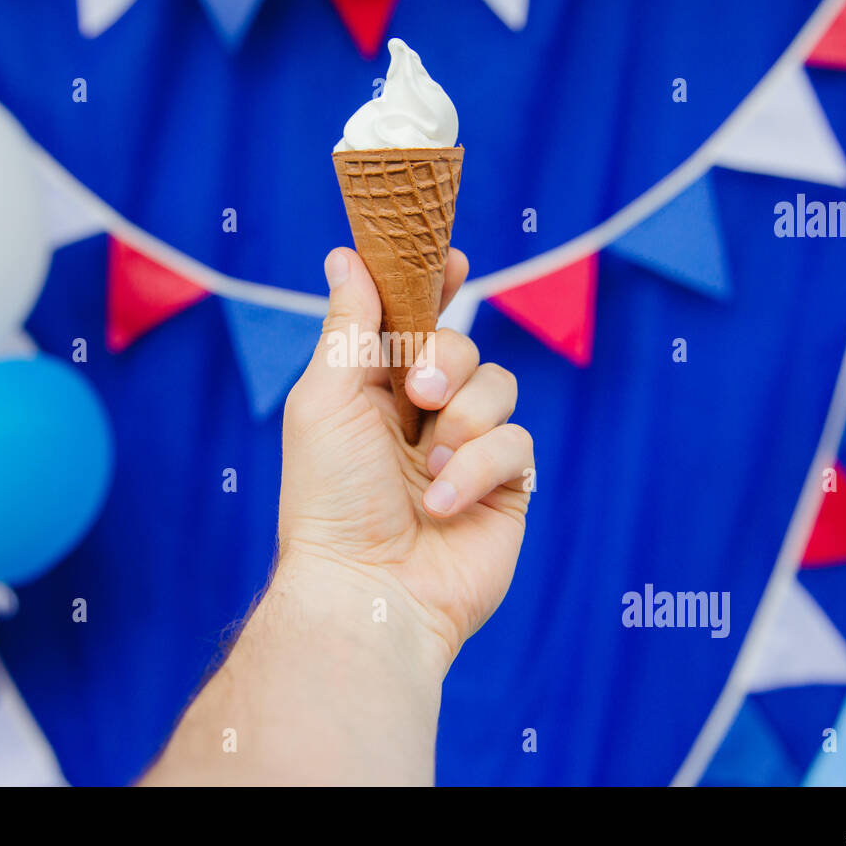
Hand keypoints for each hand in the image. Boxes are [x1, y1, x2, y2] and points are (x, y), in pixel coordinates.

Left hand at [278, 247, 533, 671]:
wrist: (367, 590)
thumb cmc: (331, 498)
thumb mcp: (326, 399)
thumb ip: (350, 327)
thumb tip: (345, 255)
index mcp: (374, 392)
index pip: (413, 321)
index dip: (434, 286)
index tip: (452, 258)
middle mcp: (422, 417)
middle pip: (464, 343)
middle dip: (447, 358)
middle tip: (421, 393)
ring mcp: (466, 451)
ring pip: (499, 386)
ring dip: (463, 422)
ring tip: (427, 469)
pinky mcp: (504, 488)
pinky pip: (518, 443)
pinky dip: (477, 469)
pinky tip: (442, 505)